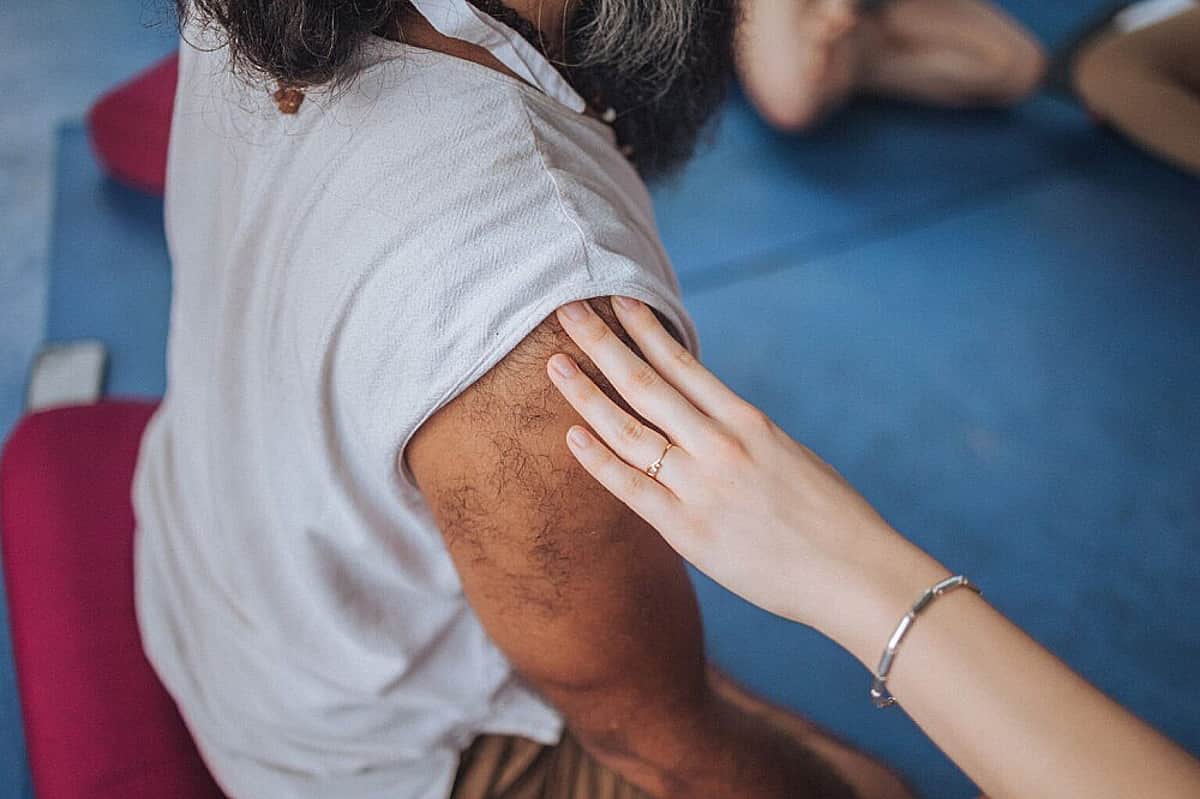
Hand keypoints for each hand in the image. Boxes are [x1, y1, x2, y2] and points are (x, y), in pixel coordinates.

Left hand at [547, 298, 946, 640]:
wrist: (856, 574)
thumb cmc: (832, 519)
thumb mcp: (790, 458)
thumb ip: (744, 439)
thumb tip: (708, 426)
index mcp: (748, 422)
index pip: (683, 364)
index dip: (645, 331)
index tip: (618, 302)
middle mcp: (720, 445)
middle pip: (646, 383)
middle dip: (602, 344)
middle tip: (567, 312)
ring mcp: (701, 487)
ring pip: (630, 428)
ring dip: (587, 393)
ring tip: (555, 364)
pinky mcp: (688, 532)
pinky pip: (632, 489)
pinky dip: (599, 460)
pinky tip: (571, 435)